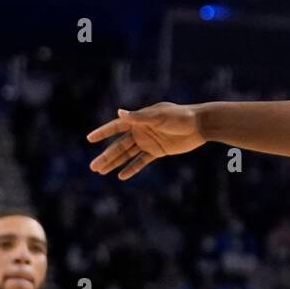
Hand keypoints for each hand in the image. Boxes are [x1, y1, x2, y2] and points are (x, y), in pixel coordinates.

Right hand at [87, 102, 206, 179]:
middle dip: (106, 155)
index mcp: (139, 120)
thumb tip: (119, 112)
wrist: (200, 125)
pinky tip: (121, 176)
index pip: (117, 126)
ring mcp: (148, 142)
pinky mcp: (157, 151)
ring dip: (115, 163)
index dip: (103, 132)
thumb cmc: (180, 117)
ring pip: (128, 154)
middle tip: (93, 167)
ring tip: (101, 171)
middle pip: (119, 145)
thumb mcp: (159, 116)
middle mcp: (141, 131)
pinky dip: (132, 168)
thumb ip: (139, 117)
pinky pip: (141, 161)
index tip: (89, 139)